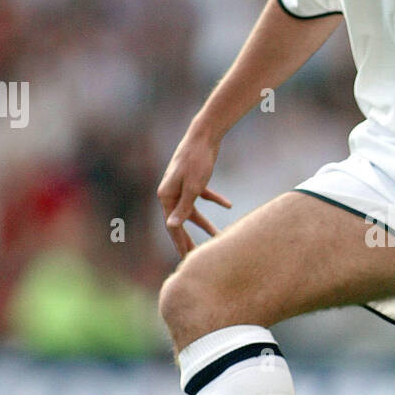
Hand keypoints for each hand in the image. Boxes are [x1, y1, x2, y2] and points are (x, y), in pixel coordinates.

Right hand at [157, 128, 231, 257]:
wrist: (204, 135)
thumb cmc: (197, 160)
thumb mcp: (193, 187)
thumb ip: (183, 208)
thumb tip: (171, 227)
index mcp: (166, 195)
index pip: (172, 225)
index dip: (180, 243)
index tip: (187, 259)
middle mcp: (171, 192)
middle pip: (180, 221)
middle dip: (189, 238)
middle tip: (197, 257)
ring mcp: (182, 186)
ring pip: (193, 211)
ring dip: (205, 223)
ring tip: (218, 235)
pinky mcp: (194, 180)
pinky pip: (203, 196)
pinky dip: (215, 201)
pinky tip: (228, 205)